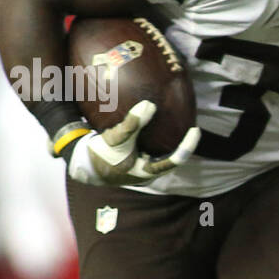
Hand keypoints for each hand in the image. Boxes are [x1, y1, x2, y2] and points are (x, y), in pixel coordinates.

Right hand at [57, 100, 200, 185]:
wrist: (83, 165)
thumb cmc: (99, 155)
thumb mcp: (116, 139)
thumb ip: (132, 124)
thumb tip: (150, 105)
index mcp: (146, 172)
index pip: (175, 161)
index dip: (188, 146)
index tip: (196, 130)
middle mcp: (148, 173)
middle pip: (172, 157)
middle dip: (182, 142)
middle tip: (191, 123)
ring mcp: (143, 168)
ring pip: (163, 154)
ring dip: (170, 140)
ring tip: (179, 122)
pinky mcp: (137, 161)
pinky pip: (153, 149)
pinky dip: (157, 138)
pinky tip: (158, 123)